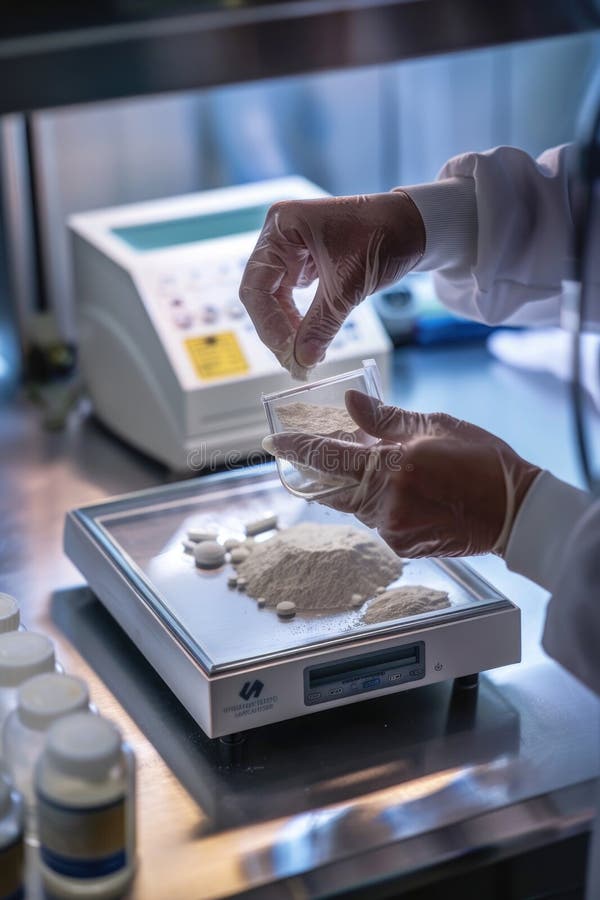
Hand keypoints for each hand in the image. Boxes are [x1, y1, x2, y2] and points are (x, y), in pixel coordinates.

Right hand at [239, 192, 424, 377]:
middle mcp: (279, 234)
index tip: (286, 352)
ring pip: (273, 298)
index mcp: (282, 225)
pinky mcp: (304, 262)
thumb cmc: (385, 236)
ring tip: (302, 355)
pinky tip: (307, 339)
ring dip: (286, 328)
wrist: (415, 226)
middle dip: (276, 329)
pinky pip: (290, 297)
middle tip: (294, 361)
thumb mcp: (348, 285)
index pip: (256, 284)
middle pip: (261, 292)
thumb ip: (320, 325)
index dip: (268, 323)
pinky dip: (298, 320)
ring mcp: (290, 248)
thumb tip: (300, 362)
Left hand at [262, 391, 540, 557]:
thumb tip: (350, 403)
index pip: (328, 457)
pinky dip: (375, 502)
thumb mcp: (436, 426)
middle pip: (330, 488)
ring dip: (353, 484)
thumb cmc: (482, 462)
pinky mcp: (401, 547)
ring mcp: (392, 529)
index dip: (297, 448)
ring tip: (375, 465)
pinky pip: (374, 520)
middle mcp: (385, 504)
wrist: (515, 512)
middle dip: (318, 471)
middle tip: (310, 453)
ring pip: (352, 505)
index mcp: (392, 467)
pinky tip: (398, 489)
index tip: (273, 441)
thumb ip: (386, 419)